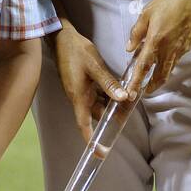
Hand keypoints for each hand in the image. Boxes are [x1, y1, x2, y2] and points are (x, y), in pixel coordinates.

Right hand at [51, 21, 129, 143]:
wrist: (62, 36)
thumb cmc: (76, 51)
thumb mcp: (94, 66)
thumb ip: (108, 83)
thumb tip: (123, 98)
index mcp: (78, 96)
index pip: (84, 124)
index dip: (91, 139)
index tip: (100, 153)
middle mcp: (78, 97)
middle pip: (96, 114)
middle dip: (112, 117)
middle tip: (129, 113)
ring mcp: (80, 91)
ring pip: (98, 104)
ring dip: (112, 105)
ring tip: (128, 102)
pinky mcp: (83, 84)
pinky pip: (97, 95)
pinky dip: (108, 95)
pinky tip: (119, 90)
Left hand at [124, 0, 190, 96]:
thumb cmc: (174, 0)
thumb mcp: (148, 12)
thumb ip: (137, 31)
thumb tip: (130, 47)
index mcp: (156, 40)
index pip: (144, 66)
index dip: (137, 81)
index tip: (132, 92)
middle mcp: (170, 48)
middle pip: (160, 75)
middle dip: (152, 86)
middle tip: (143, 91)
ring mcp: (181, 49)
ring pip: (169, 68)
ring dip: (160, 76)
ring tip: (152, 77)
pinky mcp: (189, 46)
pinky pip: (177, 59)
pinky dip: (169, 63)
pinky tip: (165, 57)